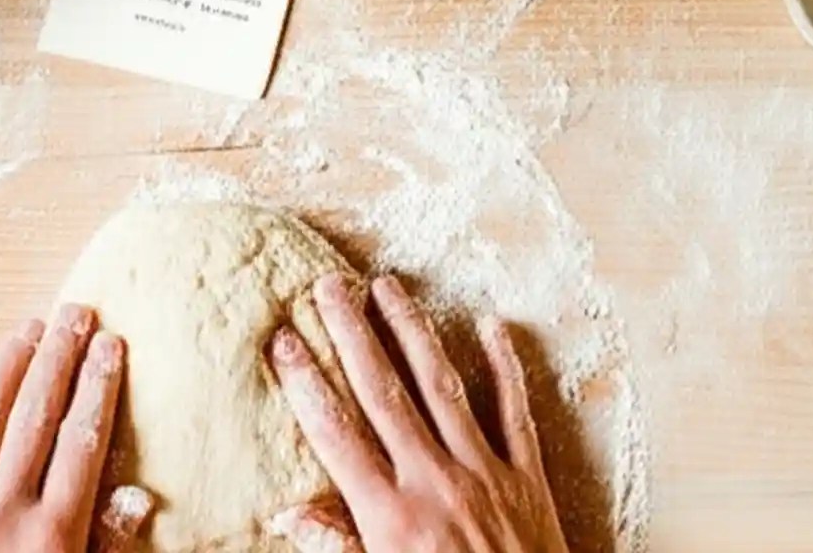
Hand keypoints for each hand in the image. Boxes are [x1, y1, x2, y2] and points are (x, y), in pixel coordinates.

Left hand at [0, 305, 149, 552]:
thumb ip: (108, 547)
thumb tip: (139, 497)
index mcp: (52, 535)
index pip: (82, 441)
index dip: (98, 387)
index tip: (109, 343)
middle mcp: (2, 514)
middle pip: (34, 418)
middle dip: (57, 358)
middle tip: (74, 313)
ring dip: (7, 368)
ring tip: (29, 330)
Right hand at [268, 274, 568, 552]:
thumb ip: (337, 546)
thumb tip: (288, 512)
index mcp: (390, 515)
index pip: (336, 433)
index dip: (305, 381)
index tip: (283, 339)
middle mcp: (434, 481)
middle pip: (383, 392)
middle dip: (351, 334)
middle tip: (328, 286)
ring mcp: (485, 473)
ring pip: (441, 386)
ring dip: (411, 331)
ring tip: (387, 286)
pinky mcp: (528, 478)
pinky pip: (514, 411)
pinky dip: (504, 365)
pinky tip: (490, 324)